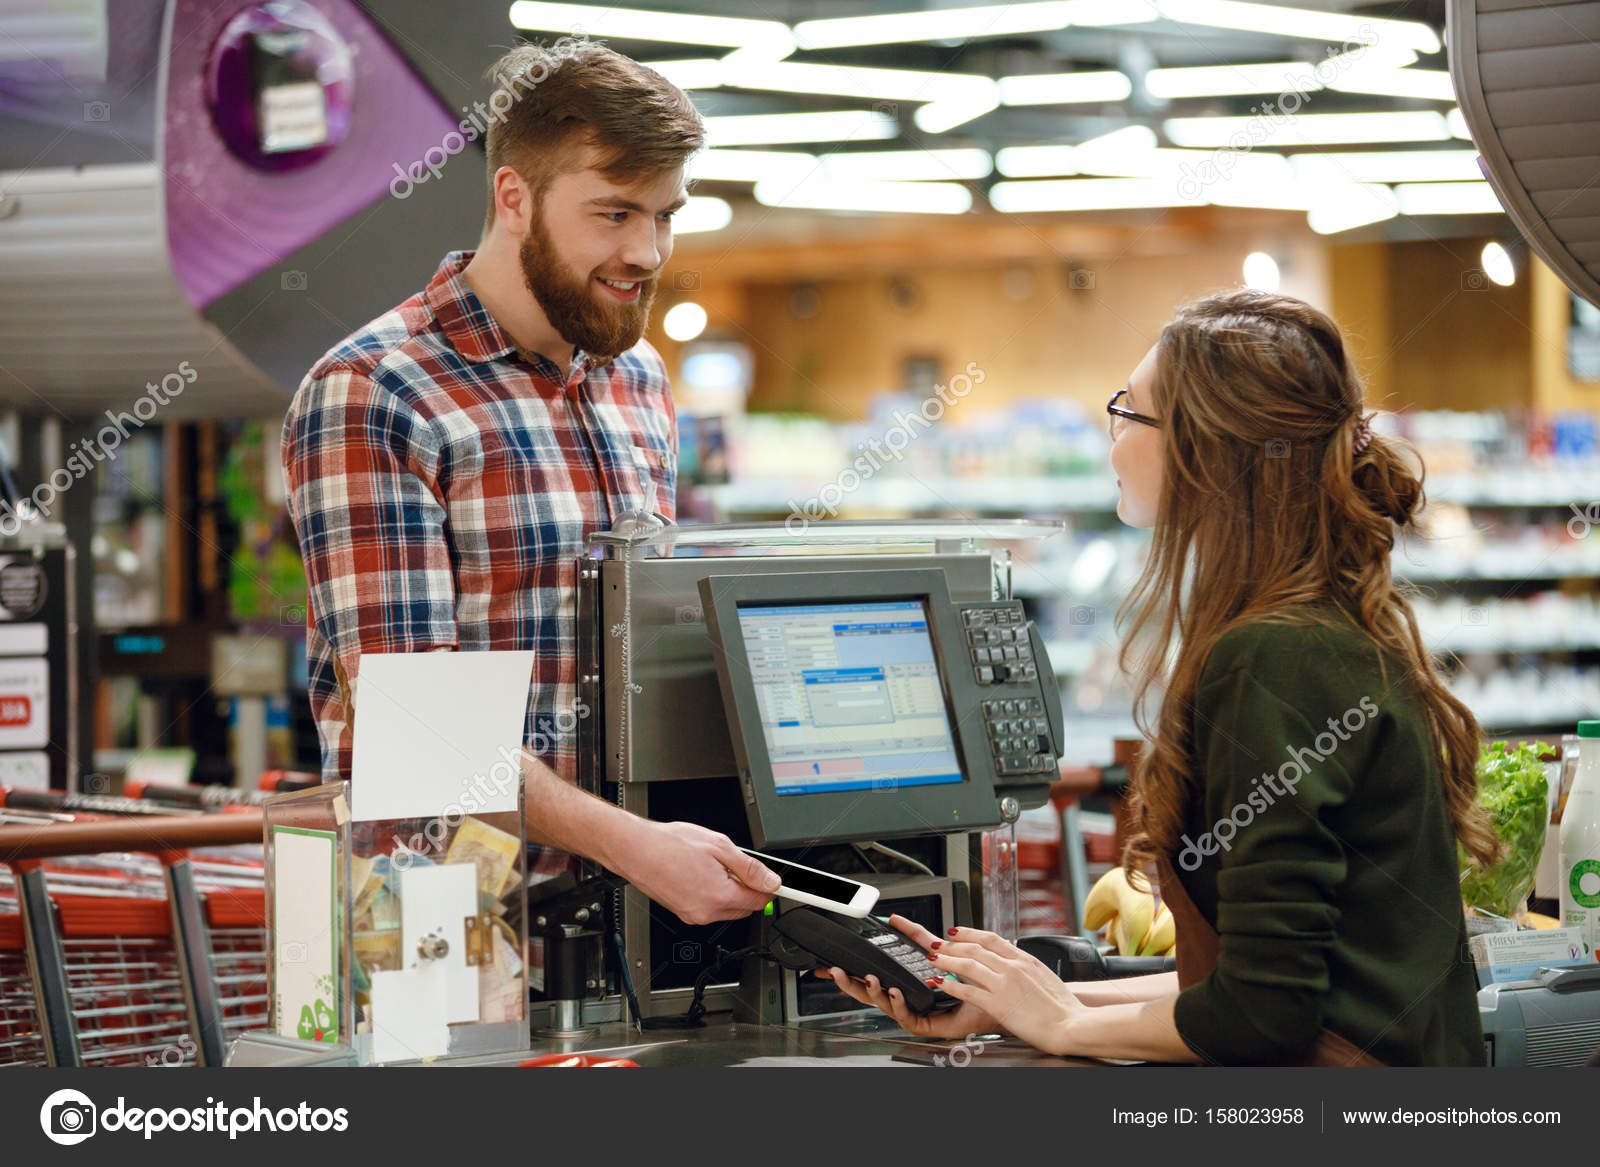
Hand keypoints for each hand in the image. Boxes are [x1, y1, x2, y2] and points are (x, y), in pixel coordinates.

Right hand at [613, 820, 777, 924]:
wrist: (635, 850)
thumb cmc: (670, 845)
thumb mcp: (720, 847)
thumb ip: (750, 868)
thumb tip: (771, 881)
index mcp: (719, 897)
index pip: (758, 901)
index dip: (767, 887)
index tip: (771, 880)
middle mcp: (706, 913)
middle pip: (743, 908)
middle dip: (746, 889)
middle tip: (736, 864)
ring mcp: (692, 915)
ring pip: (725, 908)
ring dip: (728, 891)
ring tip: (712, 865)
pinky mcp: (681, 913)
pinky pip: (707, 908)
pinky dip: (711, 893)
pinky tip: (700, 873)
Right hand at [813, 914, 1004, 1039]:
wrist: (997, 999)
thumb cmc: (972, 980)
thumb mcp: (940, 951)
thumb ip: (919, 938)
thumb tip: (897, 920)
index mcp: (908, 981)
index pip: (876, 974)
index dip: (855, 970)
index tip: (833, 962)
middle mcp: (908, 998)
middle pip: (871, 992)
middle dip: (850, 983)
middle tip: (835, 971)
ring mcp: (915, 1012)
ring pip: (885, 1006)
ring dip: (872, 992)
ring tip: (869, 980)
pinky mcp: (927, 1025)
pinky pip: (907, 1018)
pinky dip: (898, 1004)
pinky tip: (893, 992)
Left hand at [922, 925, 1086, 1055]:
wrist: (1073, 1024)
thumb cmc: (1064, 1007)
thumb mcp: (1046, 977)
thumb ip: (1027, 967)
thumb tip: (1016, 962)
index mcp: (1025, 959)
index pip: (991, 938)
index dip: (969, 932)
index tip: (956, 931)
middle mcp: (1013, 967)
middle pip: (974, 949)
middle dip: (951, 945)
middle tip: (936, 943)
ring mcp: (1005, 985)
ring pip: (967, 965)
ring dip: (946, 960)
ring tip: (932, 958)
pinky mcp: (999, 1005)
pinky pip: (968, 991)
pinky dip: (951, 985)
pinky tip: (940, 983)